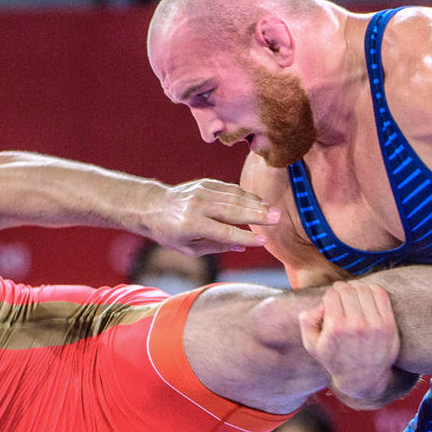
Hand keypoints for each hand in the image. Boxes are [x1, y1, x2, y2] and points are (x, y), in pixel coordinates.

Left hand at [146, 179, 278, 255]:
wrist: (153, 206)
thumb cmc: (171, 233)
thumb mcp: (190, 248)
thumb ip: (216, 246)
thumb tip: (242, 246)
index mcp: (191, 225)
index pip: (224, 232)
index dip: (245, 237)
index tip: (263, 241)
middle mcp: (197, 205)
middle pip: (233, 210)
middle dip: (257, 214)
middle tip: (277, 218)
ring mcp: (201, 191)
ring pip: (234, 196)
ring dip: (256, 203)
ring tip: (272, 211)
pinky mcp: (205, 183)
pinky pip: (229, 188)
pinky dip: (246, 195)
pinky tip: (258, 202)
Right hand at [300, 280, 400, 402]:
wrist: (362, 377)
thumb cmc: (334, 358)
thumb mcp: (311, 344)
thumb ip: (307, 321)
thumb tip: (321, 304)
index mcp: (335, 328)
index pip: (332, 294)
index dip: (330, 295)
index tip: (332, 300)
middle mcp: (355, 325)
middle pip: (347, 290)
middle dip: (342, 289)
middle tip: (342, 294)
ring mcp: (374, 324)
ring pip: (364, 289)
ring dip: (357, 287)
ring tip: (354, 294)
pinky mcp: (388, 324)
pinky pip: (380, 294)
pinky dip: (372, 289)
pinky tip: (367, 296)